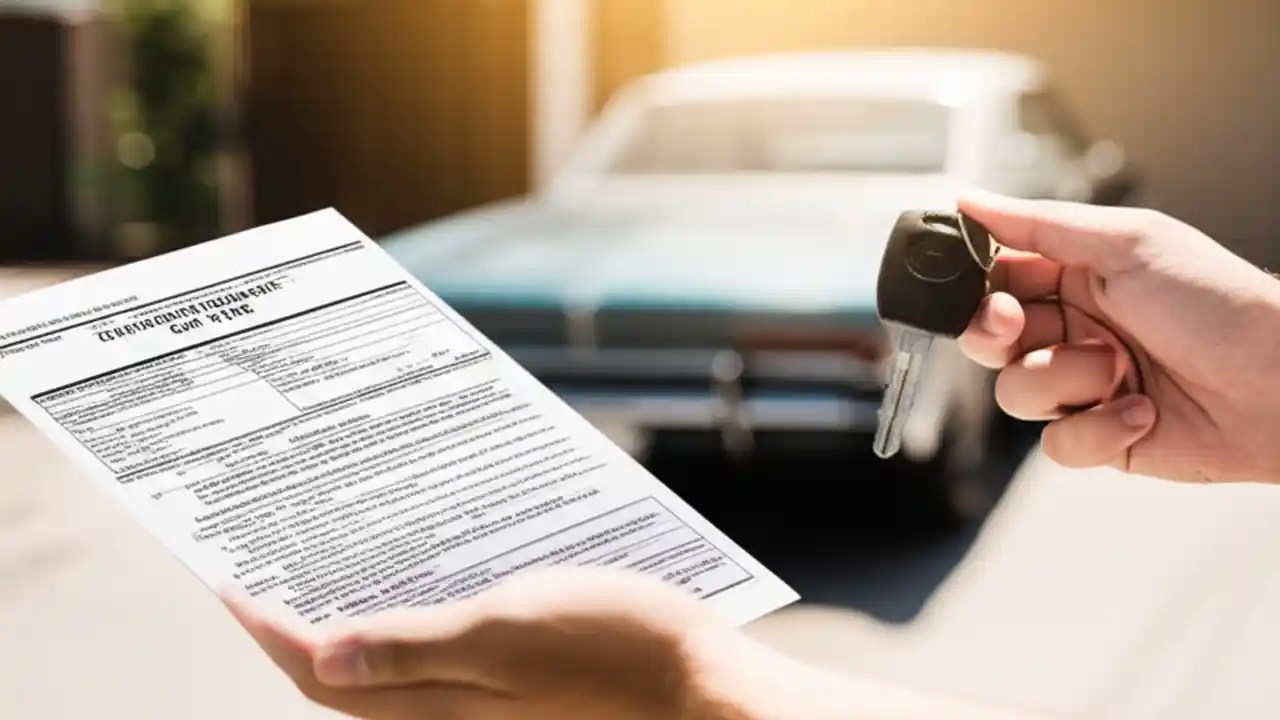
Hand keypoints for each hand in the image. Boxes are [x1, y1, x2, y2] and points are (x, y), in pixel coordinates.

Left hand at [224, 567, 1044, 718]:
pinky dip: (414, 622)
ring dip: (354, 618)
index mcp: (436, 699)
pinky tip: (430, 574)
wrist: (702, 689)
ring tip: (335, 560)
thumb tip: (324, 647)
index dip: (269, 629)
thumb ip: (416, 643)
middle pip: (347, 671)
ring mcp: (484, 700)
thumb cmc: (616, 650)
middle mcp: (448, 707)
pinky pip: (443, 658)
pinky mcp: (518, 684)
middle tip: (270, 560)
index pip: (322, 670)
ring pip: (393, 664)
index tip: (229, 578)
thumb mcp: (510, 632)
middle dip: (298, 622)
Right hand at [957, 190, 1279, 482]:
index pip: (993, 280)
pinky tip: (1142, 412)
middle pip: (987, 340)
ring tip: (1121, 371)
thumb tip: (967, 198)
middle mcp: (1072, 331)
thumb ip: (1039, 224)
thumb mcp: (1127, 244)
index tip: (985, 292)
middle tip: (1022, 326)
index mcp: (1074, 277)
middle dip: (998, 335)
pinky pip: (1056, 443)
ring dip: (1066, 382)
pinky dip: (1097, 429)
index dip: (974, 290)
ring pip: (1016, 393)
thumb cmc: (1219, 305)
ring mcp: (1084, 386)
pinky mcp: (1100, 437)